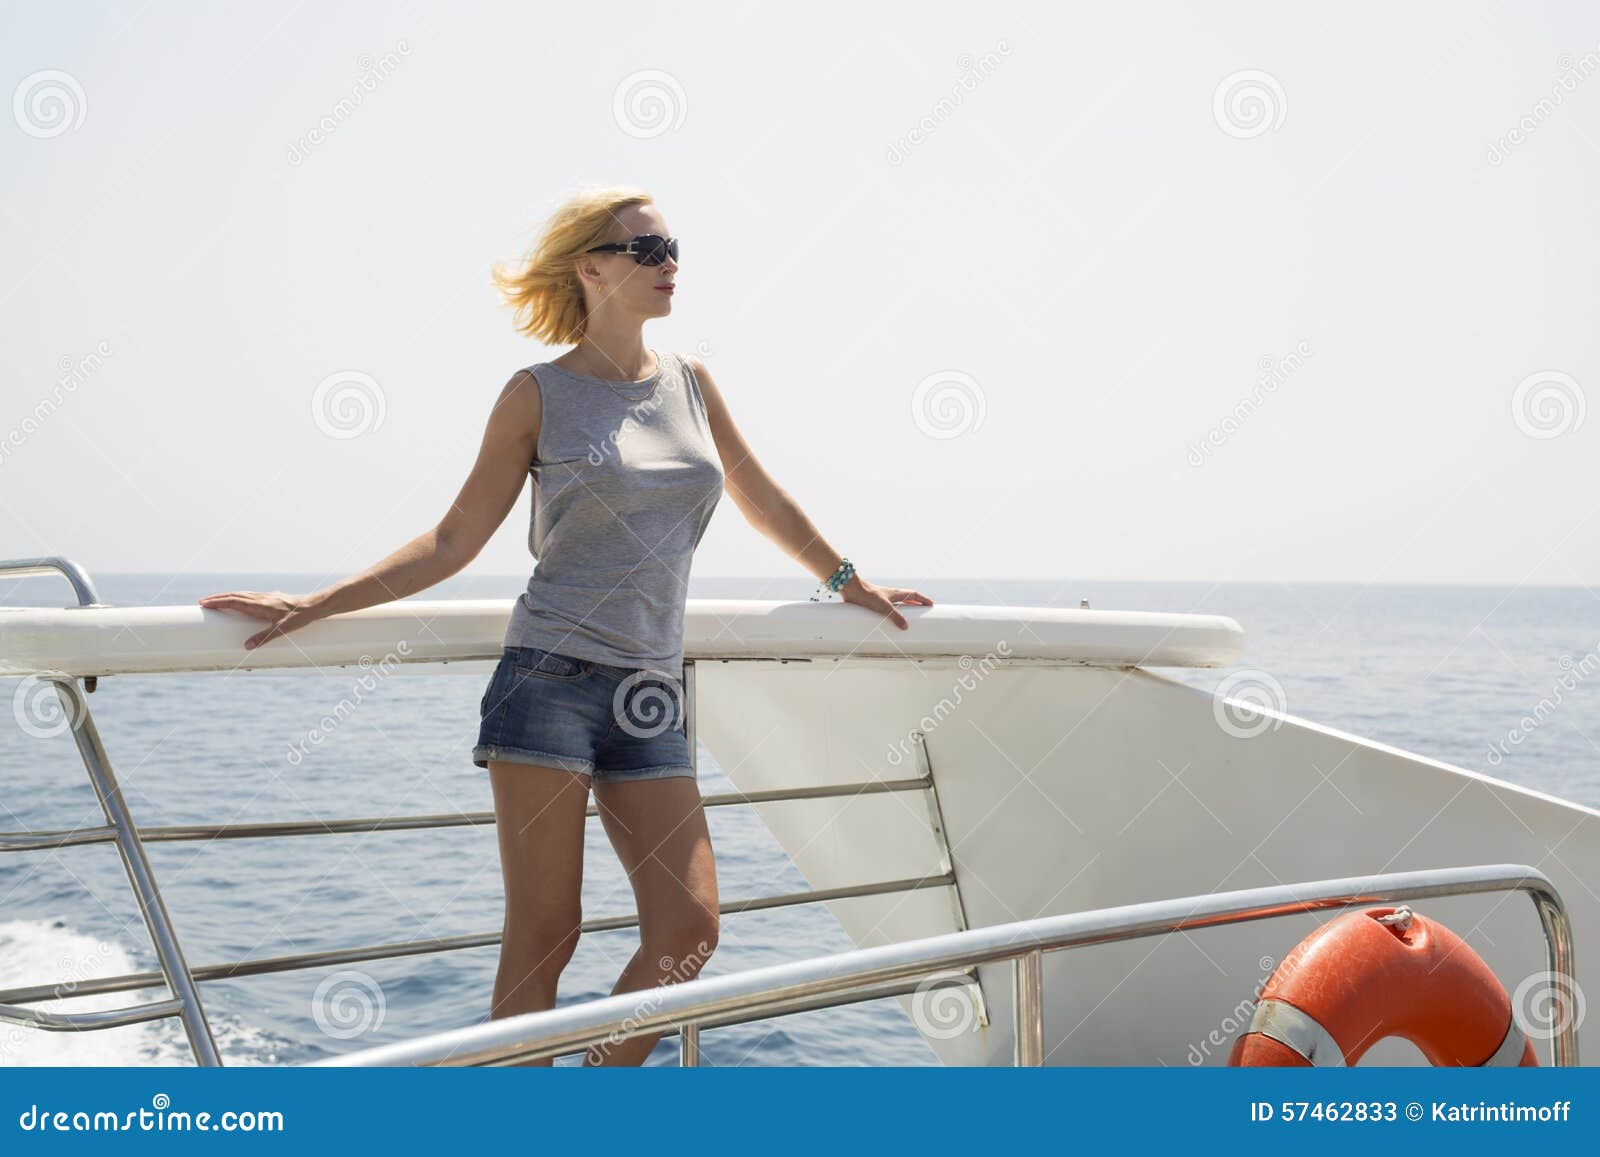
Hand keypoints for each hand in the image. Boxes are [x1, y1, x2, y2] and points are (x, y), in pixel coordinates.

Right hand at [196, 590, 316, 649]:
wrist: (313, 605)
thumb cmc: (299, 617)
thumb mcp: (282, 630)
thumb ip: (263, 638)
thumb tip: (246, 647)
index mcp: (260, 605)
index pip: (234, 602)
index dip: (218, 602)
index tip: (204, 603)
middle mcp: (261, 598)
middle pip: (234, 596)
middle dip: (217, 598)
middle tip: (202, 602)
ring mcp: (265, 596)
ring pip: (241, 594)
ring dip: (227, 596)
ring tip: (214, 600)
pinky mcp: (270, 597)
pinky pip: (249, 595)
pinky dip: (238, 596)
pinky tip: (237, 599)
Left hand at [839, 575, 933, 629]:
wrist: (851, 589)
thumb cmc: (868, 595)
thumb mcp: (884, 607)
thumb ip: (895, 617)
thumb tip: (906, 627)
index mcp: (896, 593)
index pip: (914, 595)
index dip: (923, 599)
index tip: (930, 604)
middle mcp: (890, 595)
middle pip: (907, 599)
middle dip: (915, 605)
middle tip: (921, 612)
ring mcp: (882, 599)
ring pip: (897, 604)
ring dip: (903, 610)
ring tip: (907, 619)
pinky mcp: (873, 603)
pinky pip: (886, 609)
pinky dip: (891, 614)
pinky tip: (887, 621)